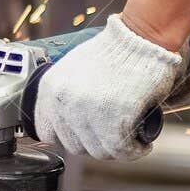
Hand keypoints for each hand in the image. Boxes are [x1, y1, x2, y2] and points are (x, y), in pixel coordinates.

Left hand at [32, 15, 184, 161]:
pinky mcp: (114, 123)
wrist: (141, 38)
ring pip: (99, 152)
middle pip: (75, 146)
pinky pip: (121, 151)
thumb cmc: (115, 51)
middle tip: (113, 137)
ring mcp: (87, 115)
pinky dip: (135, 151)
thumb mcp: (75, 68)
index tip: (85, 135)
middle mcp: (64, 104)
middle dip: (95, 144)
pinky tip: (142, 145)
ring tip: (130, 139)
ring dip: (116, 150)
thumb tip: (68, 120)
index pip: (47, 133)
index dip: (69, 137)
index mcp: (50, 90)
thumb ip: (66, 94)